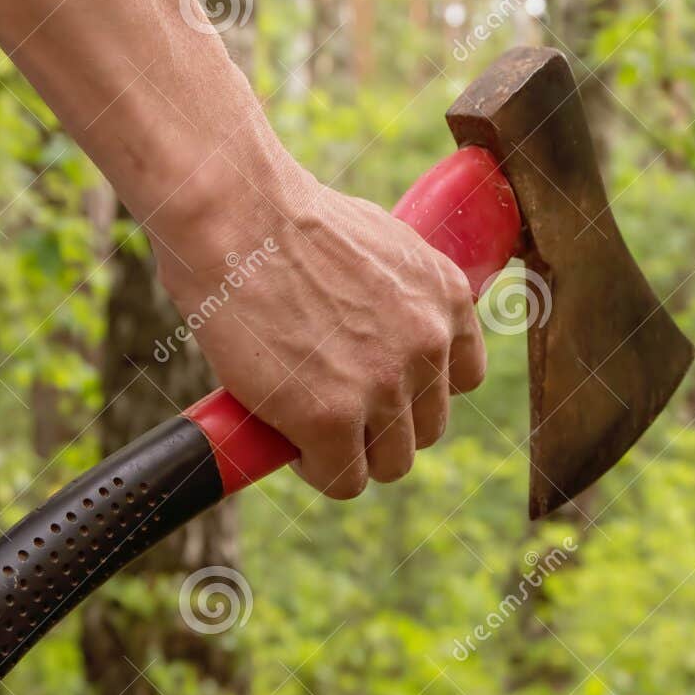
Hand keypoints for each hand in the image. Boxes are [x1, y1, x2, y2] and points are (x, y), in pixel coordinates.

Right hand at [153, 164, 486, 498]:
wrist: (234, 214)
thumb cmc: (282, 217)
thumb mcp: (376, 243)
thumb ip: (396, 293)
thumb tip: (377, 327)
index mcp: (448, 297)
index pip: (460, 379)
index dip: (415, 389)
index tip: (375, 384)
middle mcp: (428, 344)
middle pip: (426, 429)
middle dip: (380, 425)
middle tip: (330, 405)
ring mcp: (384, 385)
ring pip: (389, 463)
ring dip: (351, 454)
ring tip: (307, 426)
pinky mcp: (333, 419)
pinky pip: (343, 480)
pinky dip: (316, 469)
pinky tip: (289, 440)